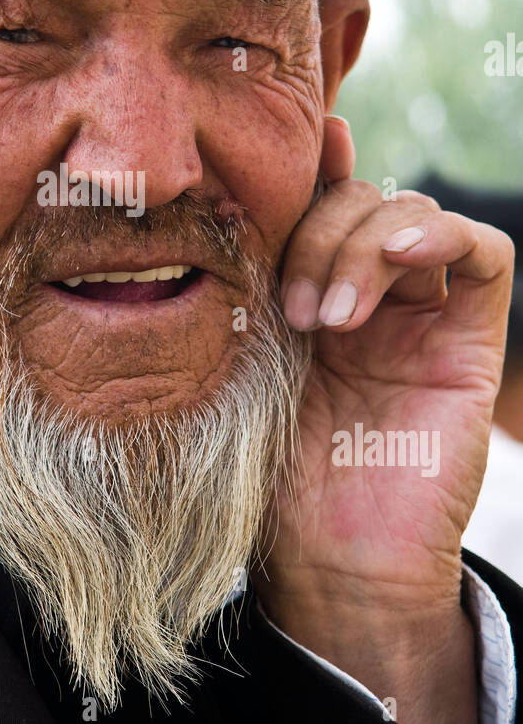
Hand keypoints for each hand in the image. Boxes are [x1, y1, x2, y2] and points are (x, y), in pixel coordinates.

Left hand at [256, 115, 514, 613]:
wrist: (328, 562)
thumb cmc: (271, 477)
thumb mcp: (246, 364)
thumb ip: (254, 286)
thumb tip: (238, 207)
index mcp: (310, 297)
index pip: (320, 201)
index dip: (304, 172)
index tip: (264, 161)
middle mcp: (370, 300)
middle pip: (363, 199)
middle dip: (319, 231)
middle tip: (293, 309)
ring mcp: (423, 318)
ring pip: (411, 214)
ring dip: (363, 243)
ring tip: (330, 318)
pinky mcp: (472, 343)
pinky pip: (486, 256)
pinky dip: (444, 234)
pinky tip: (400, 257)